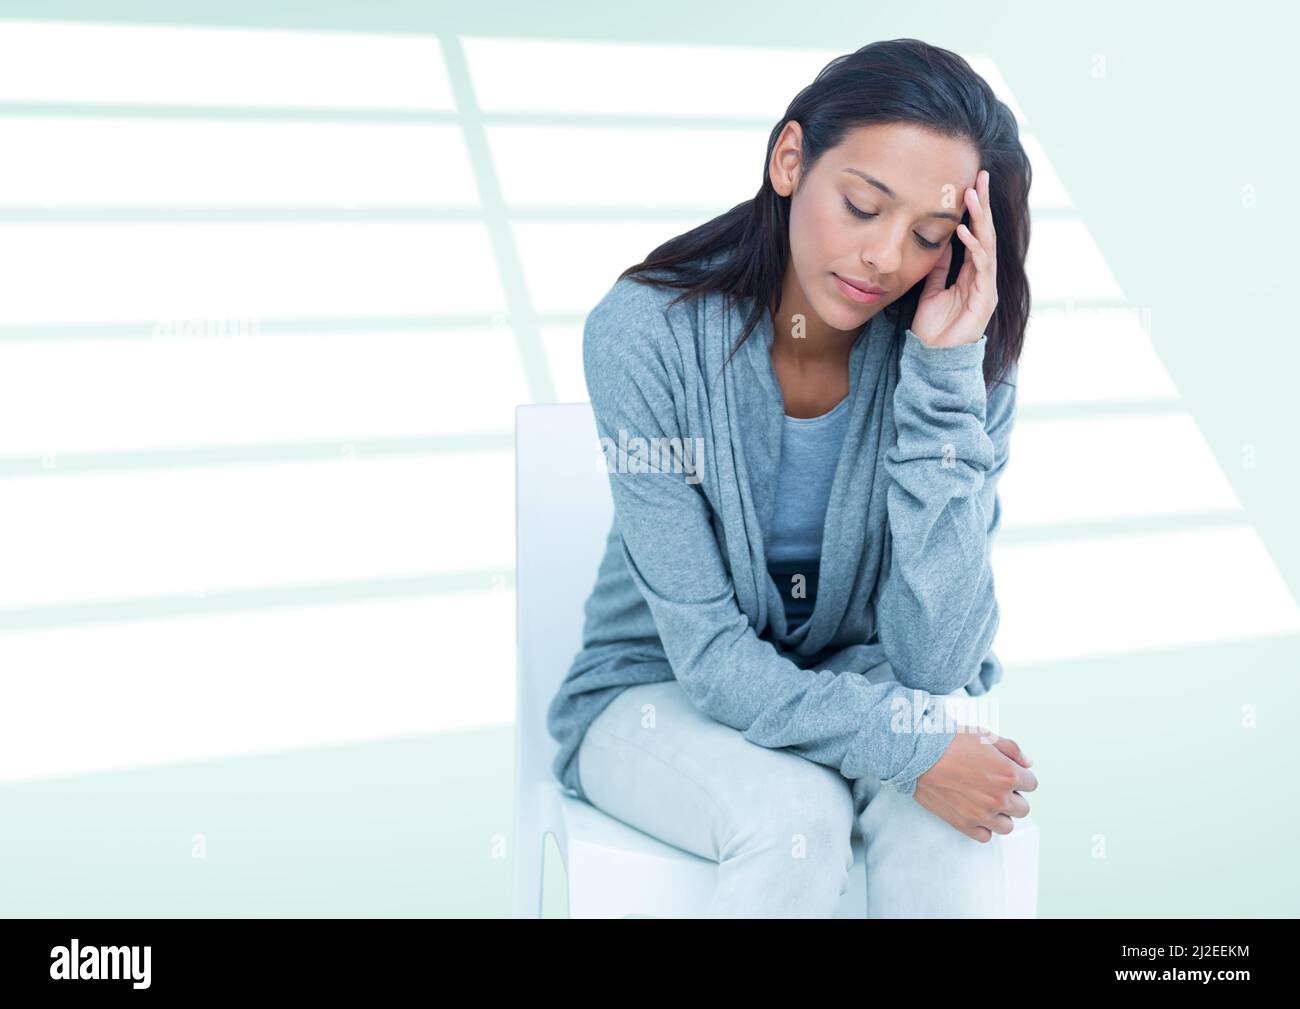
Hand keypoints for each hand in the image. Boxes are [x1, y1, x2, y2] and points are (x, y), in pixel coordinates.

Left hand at [910, 168, 997, 348]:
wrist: (932, 358)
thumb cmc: (933, 328)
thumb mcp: (932, 290)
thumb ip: (940, 268)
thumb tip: (940, 243)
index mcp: (971, 274)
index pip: (977, 234)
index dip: (975, 210)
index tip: (970, 183)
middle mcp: (983, 278)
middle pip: (986, 233)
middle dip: (984, 205)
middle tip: (980, 176)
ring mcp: (986, 288)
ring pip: (987, 245)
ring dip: (980, 219)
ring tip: (972, 195)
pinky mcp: (984, 300)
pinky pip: (981, 267)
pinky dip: (974, 247)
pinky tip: (965, 230)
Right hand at [912, 721, 1036, 841]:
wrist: (918, 755)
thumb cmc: (949, 742)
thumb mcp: (985, 735)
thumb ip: (1012, 749)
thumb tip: (1028, 764)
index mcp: (1008, 774)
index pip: (1031, 784)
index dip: (1019, 777)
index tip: (1006, 773)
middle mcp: (999, 798)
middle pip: (1023, 808)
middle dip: (1012, 796)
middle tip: (995, 786)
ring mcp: (982, 814)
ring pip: (1008, 826)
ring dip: (1001, 814)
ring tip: (986, 801)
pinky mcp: (964, 824)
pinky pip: (986, 836)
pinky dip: (983, 827)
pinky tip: (975, 812)